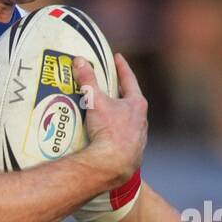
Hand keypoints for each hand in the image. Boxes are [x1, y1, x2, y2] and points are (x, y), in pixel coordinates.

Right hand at [73, 53, 147, 189]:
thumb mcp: (95, 102)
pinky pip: (126, 140)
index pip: (129, 79)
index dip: (122, 67)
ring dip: (122, 117)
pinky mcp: (134, 154)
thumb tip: (79, 61)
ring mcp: (139, 138)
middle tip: (113, 87)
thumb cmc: (108, 130)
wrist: (114, 164)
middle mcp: (142, 120)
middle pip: (132, 101)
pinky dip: (119, 135)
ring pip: (131, 122)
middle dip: (122, 94)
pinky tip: (111, 139)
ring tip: (110, 115)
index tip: (117, 58)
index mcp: (136, 104)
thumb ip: (88, 80)